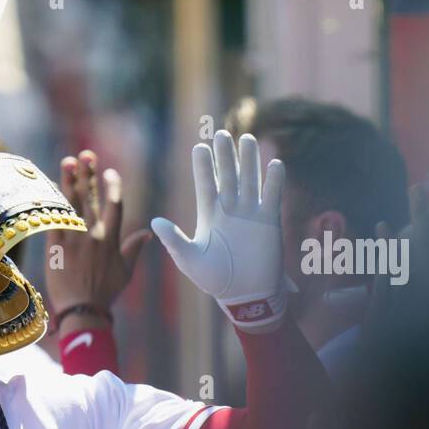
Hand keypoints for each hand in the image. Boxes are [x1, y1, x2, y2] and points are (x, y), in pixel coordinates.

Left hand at [45, 150, 151, 330]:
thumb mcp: (125, 271)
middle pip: (90, 198)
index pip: (114, 205)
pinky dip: (53, 203)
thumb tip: (149, 234)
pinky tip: (50, 189)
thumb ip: (134, 249)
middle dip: (88, 175)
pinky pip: (53, 220)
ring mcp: (73, 239)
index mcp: (111, 239)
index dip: (112, 186)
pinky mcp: (55, 246)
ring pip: (71, 205)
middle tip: (85, 155)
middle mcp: (93, 235)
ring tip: (67, 163)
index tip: (109, 172)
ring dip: (69, 181)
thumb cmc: (105, 293)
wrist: (82, 309)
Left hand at [151, 131, 286, 332]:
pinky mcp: (270, 221)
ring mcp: (251, 214)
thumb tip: (154, 221)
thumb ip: (174, 239)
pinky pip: (272, 196)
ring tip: (247, 139)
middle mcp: (230, 210)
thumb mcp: (189, 259)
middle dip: (225, 156)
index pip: (206, 185)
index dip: (203, 167)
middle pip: (228, 176)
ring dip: (250, 161)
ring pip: (250, 180)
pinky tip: (274, 163)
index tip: (199, 147)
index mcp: (209, 216)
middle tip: (222, 134)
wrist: (244, 295)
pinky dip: (274, 181)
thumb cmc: (213, 279)